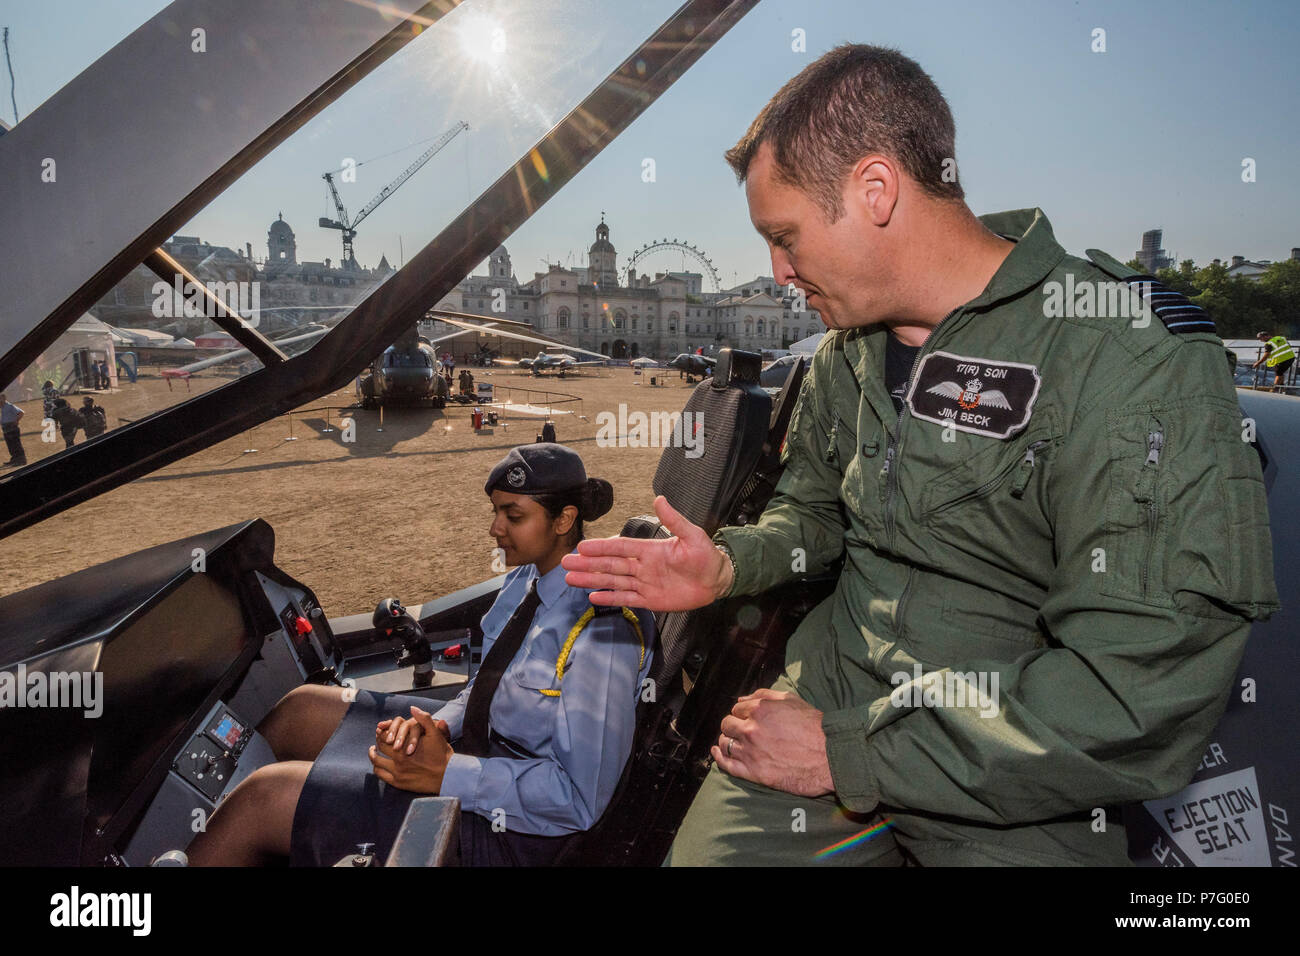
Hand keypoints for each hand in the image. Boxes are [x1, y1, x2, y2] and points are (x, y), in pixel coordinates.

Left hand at [369, 706, 452, 792]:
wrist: (448, 775)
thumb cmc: (442, 754)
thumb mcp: (435, 733)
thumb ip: (424, 718)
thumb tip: (413, 708)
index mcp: (405, 746)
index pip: (385, 736)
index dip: (381, 731)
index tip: (380, 729)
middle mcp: (398, 760)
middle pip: (380, 748)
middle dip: (377, 741)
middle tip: (378, 739)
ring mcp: (397, 772)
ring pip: (377, 762)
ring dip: (373, 755)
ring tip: (373, 751)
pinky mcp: (398, 783)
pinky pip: (381, 775)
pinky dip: (377, 768)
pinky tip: (379, 765)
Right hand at [561, 495, 731, 608]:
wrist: (716, 580)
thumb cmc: (705, 555)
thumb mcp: (692, 535)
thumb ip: (674, 520)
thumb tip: (660, 499)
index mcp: (650, 550)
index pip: (620, 547)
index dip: (601, 546)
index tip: (582, 546)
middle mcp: (643, 566)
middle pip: (610, 565)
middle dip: (588, 564)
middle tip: (566, 563)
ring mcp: (645, 584)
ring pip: (613, 582)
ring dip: (592, 580)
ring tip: (571, 579)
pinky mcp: (650, 600)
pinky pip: (627, 599)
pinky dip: (610, 598)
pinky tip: (593, 597)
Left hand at [713, 688, 833, 797]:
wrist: (829, 757)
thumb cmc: (814, 727)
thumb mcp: (792, 700)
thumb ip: (763, 695)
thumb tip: (741, 699)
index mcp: (760, 710)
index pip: (737, 709)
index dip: (742, 713)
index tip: (748, 719)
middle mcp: (751, 730)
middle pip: (727, 725)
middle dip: (733, 725)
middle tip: (743, 730)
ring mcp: (750, 752)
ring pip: (726, 743)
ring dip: (728, 740)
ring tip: (735, 742)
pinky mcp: (753, 773)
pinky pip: (726, 765)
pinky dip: (719, 757)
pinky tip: (717, 752)